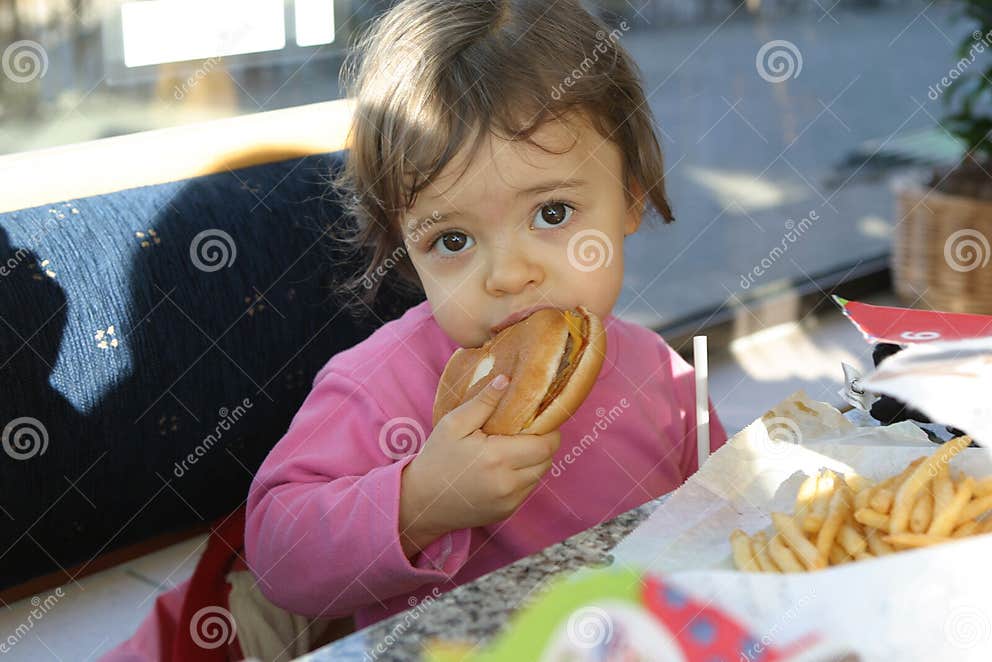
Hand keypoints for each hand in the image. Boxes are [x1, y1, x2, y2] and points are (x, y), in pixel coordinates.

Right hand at [398, 374, 560, 557]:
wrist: (421, 502)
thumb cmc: (437, 458)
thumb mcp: (454, 424)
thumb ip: (483, 401)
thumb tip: (506, 380)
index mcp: (498, 458)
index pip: (546, 445)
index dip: (549, 431)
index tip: (538, 420)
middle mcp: (508, 483)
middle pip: (547, 460)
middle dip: (543, 445)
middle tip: (526, 432)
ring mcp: (508, 501)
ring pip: (539, 476)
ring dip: (533, 461)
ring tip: (514, 449)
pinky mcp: (506, 512)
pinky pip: (526, 490)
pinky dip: (522, 478)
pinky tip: (503, 469)